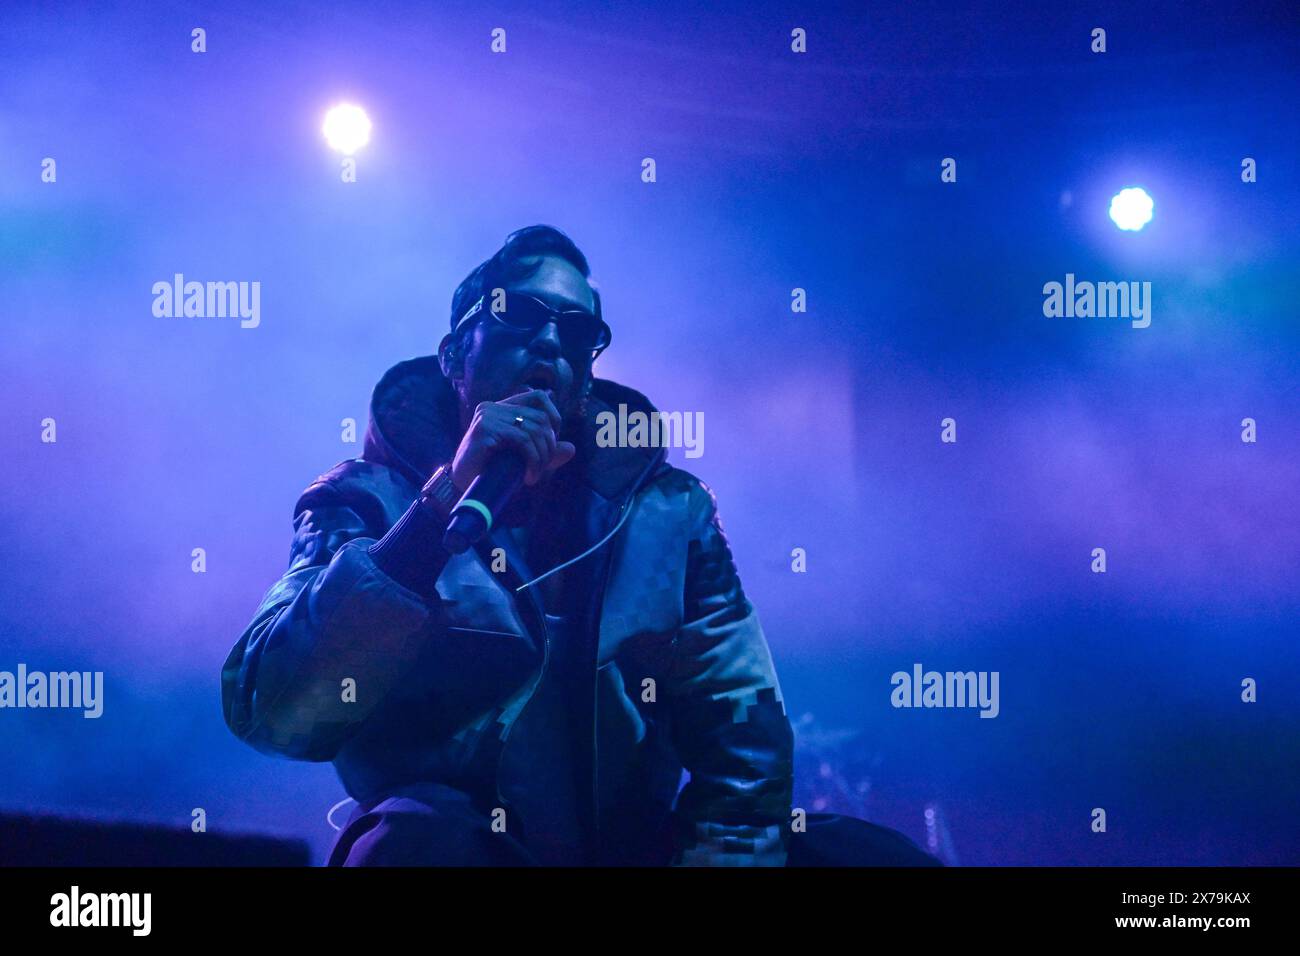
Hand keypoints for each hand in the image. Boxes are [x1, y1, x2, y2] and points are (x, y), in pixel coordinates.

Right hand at [451, 388, 576, 488]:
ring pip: (533, 430)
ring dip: (541, 457)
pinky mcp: (484, 430)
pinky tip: (529, 476)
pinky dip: (533, 460)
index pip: (539, 397)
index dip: (554, 418)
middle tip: (544, 467)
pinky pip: (522, 440)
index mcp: (501, 407)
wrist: (462, 487)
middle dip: (549, 445)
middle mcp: (492, 407)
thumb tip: (571, 449)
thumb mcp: (523, 459)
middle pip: (540, 417)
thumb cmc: (490, 472)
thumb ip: (545, 452)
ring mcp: (487, 416)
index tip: (551, 446)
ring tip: (535, 475)